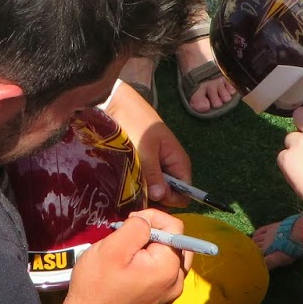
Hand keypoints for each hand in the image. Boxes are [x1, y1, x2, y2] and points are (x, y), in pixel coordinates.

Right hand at [55, 209, 186, 303]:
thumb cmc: (97, 284)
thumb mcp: (113, 248)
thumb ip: (137, 228)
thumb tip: (147, 221)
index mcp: (169, 268)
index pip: (175, 227)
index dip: (151, 218)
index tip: (128, 223)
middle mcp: (176, 282)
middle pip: (176, 241)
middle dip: (154, 232)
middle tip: (127, 235)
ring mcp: (170, 293)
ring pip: (169, 255)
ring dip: (151, 246)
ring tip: (127, 250)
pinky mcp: (160, 298)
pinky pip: (163, 270)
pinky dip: (149, 261)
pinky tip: (129, 266)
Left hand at [105, 79, 190, 204]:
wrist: (118, 104)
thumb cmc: (135, 123)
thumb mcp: (145, 149)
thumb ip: (153, 173)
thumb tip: (161, 196)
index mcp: (178, 161)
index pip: (184, 192)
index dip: (171, 199)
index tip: (152, 198)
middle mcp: (171, 166)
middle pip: (170, 193)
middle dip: (156, 198)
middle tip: (136, 195)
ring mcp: (158, 166)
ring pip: (157, 188)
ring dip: (145, 192)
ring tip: (129, 189)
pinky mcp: (145, 164)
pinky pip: (146, 181)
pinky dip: (138, 185)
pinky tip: (126, 184)